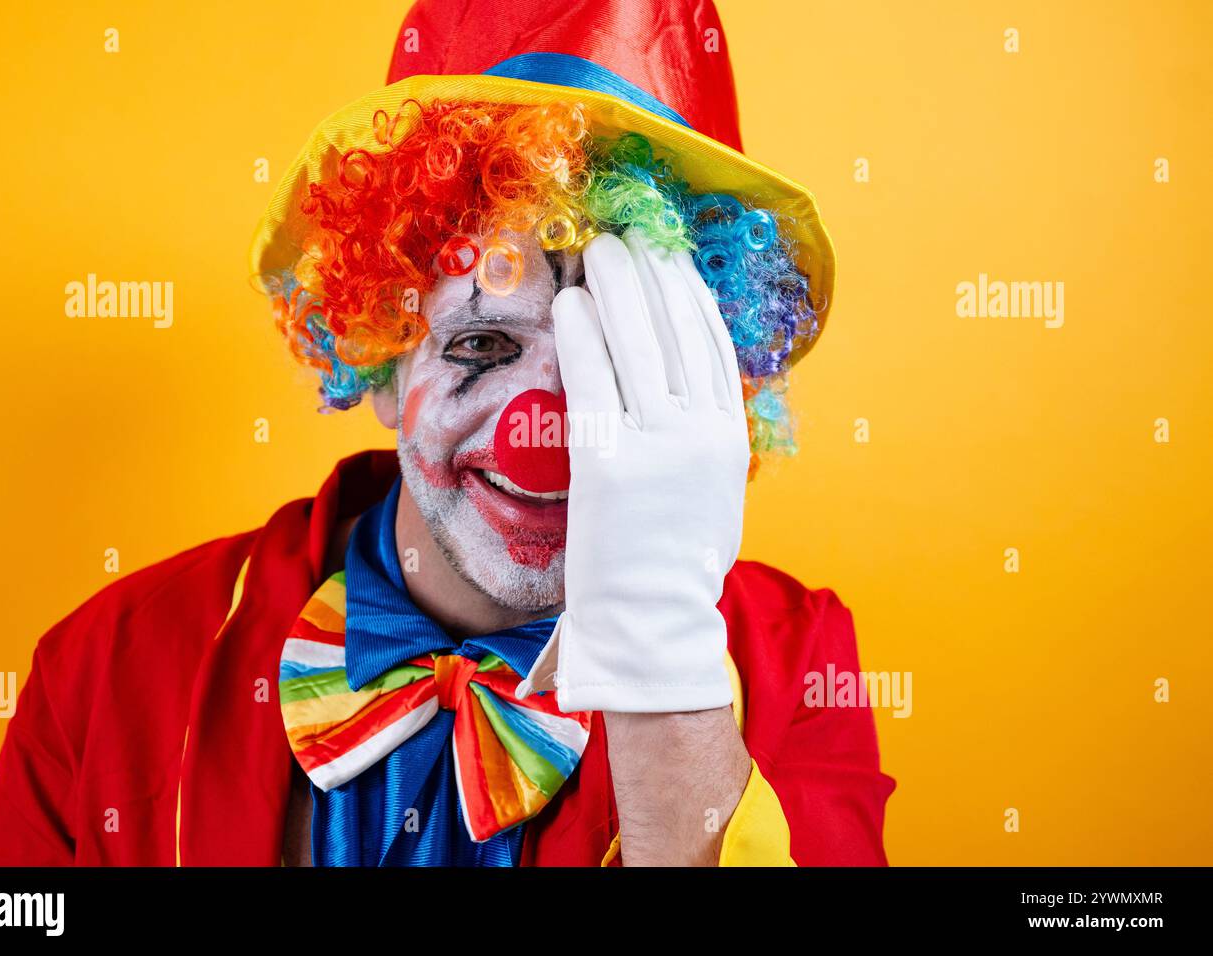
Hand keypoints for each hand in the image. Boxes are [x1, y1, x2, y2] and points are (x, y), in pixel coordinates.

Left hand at [515, 228, 750, 712]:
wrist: (654, 619)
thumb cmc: (678, 557)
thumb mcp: (713, 487)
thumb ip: (705, 429)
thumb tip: (687, 378)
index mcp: (729, 433)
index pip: (710, 343)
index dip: (686, 292)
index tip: (668, 256)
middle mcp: (699, 431)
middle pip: (674, 332)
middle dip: (650, 274)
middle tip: (627, 236)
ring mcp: (655, 445)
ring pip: (636, 346)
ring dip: (616, 290)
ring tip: (598, 252)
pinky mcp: (609, 463)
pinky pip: (592, 383)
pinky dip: (582, 338)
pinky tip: (573, 305)